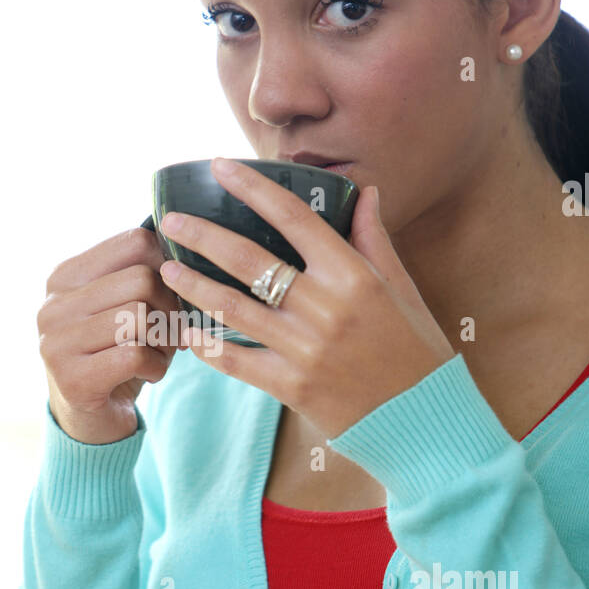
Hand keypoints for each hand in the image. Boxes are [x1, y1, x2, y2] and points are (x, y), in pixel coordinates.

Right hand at [38, 226, 184, 443]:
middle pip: (142, 280)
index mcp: (66, 276)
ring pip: (139, 316)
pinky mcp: (71, 379)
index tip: (172, 294)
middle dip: (171, 308)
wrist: (92, 418)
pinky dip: (157, 366)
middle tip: (173, 331)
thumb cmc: (116, 352)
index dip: (169, 267)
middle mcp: (53, 305)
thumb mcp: (125, 306)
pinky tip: (149, 373)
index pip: (134, 242)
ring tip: (160, 352)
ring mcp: (57, 343)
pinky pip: (136, 355)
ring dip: (165, 340)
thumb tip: (187, 252)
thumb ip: (144, 274)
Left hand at [157, 157, 455, 440]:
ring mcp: (305, 349)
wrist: (420, 421)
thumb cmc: (414, 350)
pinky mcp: (292, 387)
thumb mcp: (402, 289)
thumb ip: (374, 240)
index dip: (253, 188)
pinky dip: (207, 347)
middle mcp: (326, 308)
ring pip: (233, 308)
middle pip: (250, 260)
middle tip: (171, 220)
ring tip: (167, 270)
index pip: (295, 218)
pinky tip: (186, 332)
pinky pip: (237, 361)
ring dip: (194, 285)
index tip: (220, 167)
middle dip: (203, 235)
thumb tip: (366, 192)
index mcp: (353, 276)